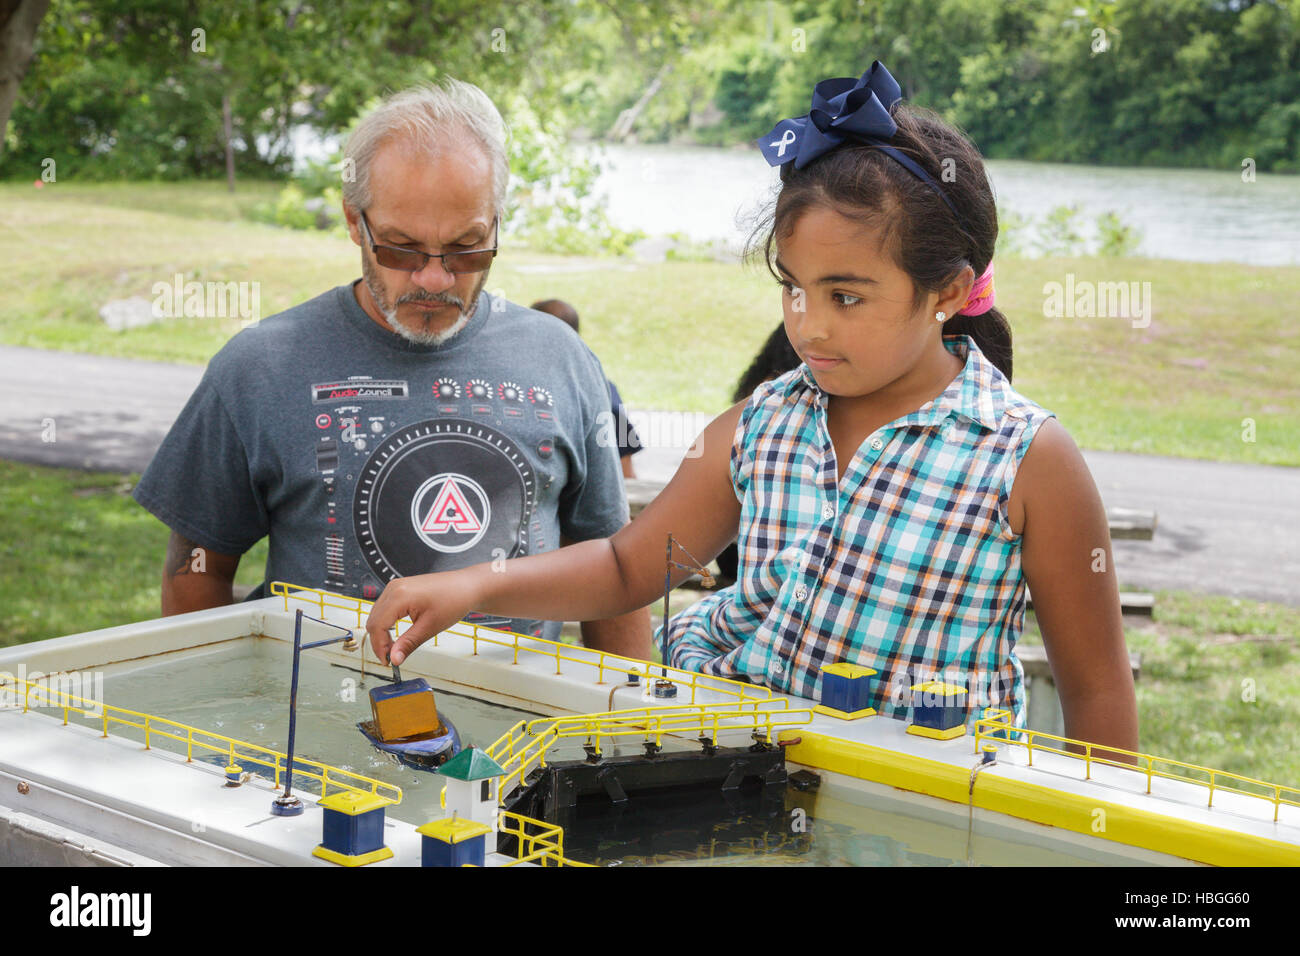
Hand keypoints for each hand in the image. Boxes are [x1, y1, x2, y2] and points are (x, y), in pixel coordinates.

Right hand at [364, 571, 478, 665]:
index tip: (387, 661)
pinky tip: (395, 635)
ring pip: (377, 615)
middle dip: (379, 642)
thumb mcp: (430, 627)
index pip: (377, 626)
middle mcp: (394, 588)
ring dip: (381, 633)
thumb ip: (408, 644)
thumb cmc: (454, 600)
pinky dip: (386, 623)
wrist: (467, 587)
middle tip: (390, 658)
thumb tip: (394, 659)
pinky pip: (385, 608)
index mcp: (399, 595)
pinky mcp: (400, 588)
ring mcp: (396, 586)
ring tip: (394, 648)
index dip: (379, 647)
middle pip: (373, 620)